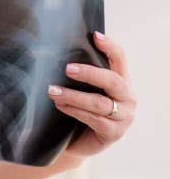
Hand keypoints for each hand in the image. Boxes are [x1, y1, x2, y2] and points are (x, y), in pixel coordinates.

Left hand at [48, 32, 135, 159]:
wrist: (77, 142)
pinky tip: (60, 105)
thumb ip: (81, 74)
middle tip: (67, 68)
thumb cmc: (79, 109)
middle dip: (88, 73)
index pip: (120, 59)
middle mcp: (128, 97)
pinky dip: (74, 111)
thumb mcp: (84, 89)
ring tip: (52, 91)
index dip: (109, 47)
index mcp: (122, 81)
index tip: (94, 36)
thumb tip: (57, 50)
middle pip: (111, 80)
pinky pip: (93, 119)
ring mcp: (124, 117)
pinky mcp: (114, 133)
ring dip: (73, 95)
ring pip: (99, 102)